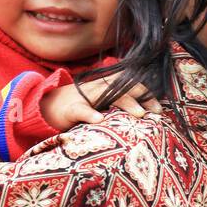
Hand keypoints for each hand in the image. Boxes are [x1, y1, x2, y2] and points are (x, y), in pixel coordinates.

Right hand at [39, 74, 162, 131]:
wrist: (46, 107)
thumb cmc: (80, 108)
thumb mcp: (101, 105)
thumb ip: (118, 107)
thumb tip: (143, 117)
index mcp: (107, 87)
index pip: (131, 86)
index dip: (147, 95)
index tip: (160, 110)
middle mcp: (99, 88)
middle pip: (125, 88)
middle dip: (143, 97)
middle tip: (156, 113)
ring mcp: (84, 97)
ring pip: (108, 95)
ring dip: (126, 103)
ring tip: (139, 115)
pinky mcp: (70, 109)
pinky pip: (82, 110)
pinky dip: (91, 114)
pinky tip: (100, 121)